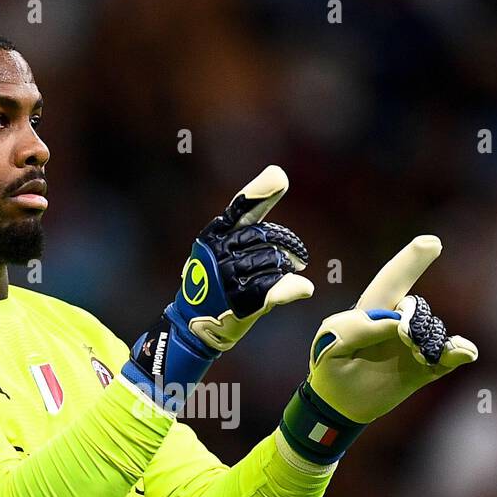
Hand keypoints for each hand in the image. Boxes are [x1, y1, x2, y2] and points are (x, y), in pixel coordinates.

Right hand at [123, 166, 312, 410]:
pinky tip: (304, 288)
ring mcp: (229, 277)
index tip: (279, 178)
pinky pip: (276, 287)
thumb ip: (248, 215)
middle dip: (287, 244)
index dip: (260, 191)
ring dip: (287, 267)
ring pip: (274, 261)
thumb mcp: (220, 245)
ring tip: (290, 273)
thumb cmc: (213, 280)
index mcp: (213, 235)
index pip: (240, 207)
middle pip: (267, 237)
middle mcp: (219, 253)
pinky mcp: (241, 301)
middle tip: (297, 255)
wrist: (192, 324)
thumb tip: (278, 173)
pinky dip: (294, 287)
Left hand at [279, 235, 476, 463]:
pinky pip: (447, 356)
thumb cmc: (331, 368)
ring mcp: (413, 345)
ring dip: (429, 342)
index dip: (410, 261)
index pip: (392, 282)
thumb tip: (399, 326)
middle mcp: (397, 324)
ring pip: (432, 331)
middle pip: (415, 307)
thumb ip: (356, 328)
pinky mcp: (425, 368)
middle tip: (405, 337)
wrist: (339, 406)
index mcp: (371, 312)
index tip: (432, 243)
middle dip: (414, 318)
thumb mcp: (330, 343)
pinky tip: (463, 351)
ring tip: (415, 357)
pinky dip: (458, 352)